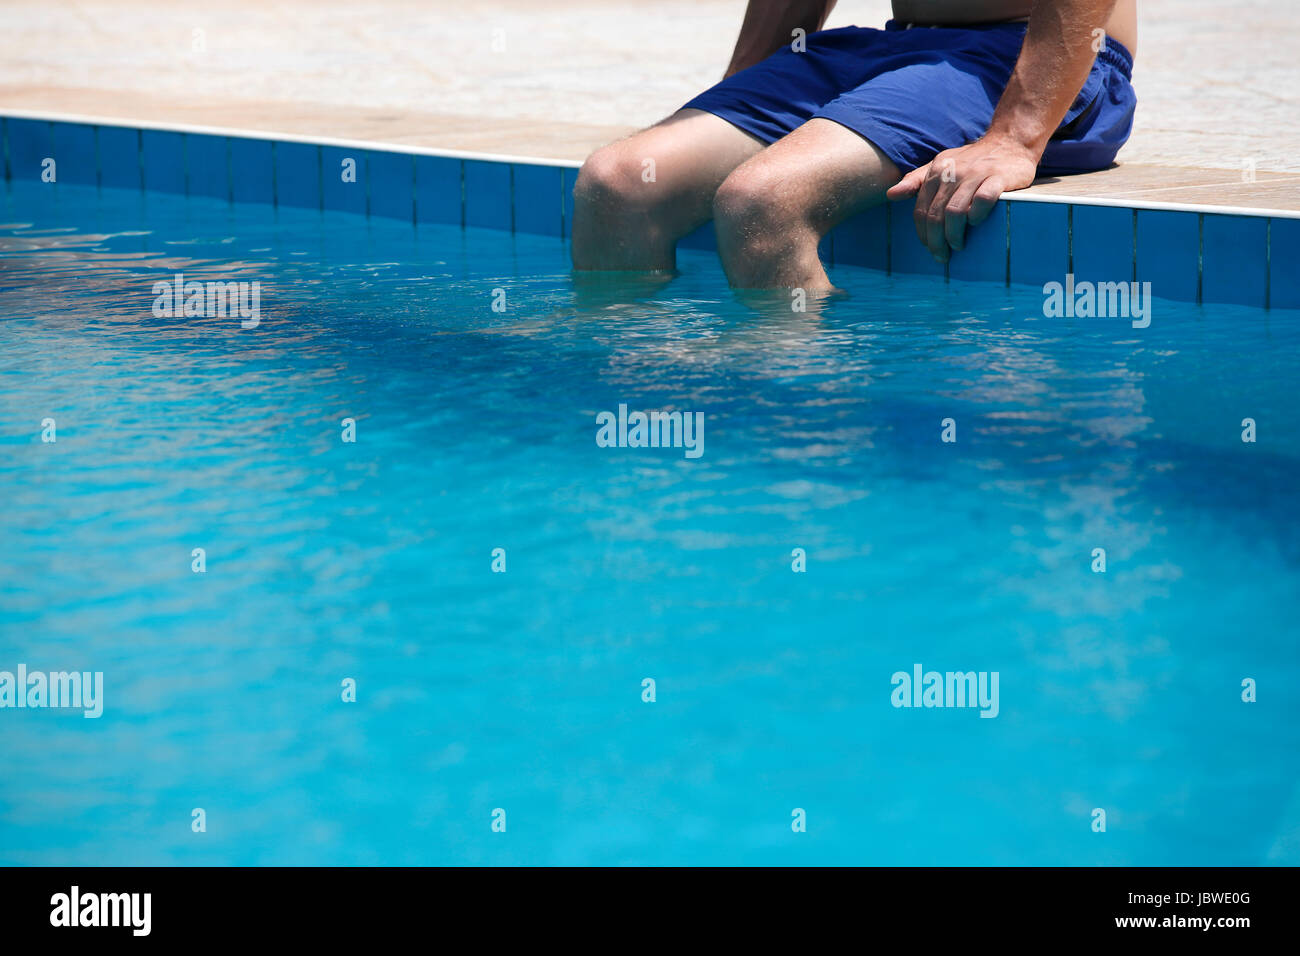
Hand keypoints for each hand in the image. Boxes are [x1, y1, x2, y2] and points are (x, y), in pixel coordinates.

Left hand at [885, 135, 1039, 263]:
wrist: (1009, 142)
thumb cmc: (972, 160)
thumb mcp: (941, 165)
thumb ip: (916, 180)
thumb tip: (890, 195)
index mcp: (937, 171)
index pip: (922, 209)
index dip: (923, 233)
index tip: (928, 247)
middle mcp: (953, 172)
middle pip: (936, 214)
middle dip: (936, 240)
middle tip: (941, 256)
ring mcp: (976, 174)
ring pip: (955, 211)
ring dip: (954, 234)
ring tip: (958, 246)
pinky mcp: (998, 177)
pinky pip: (982, 199)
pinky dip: (976, 215)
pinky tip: (975, 223)